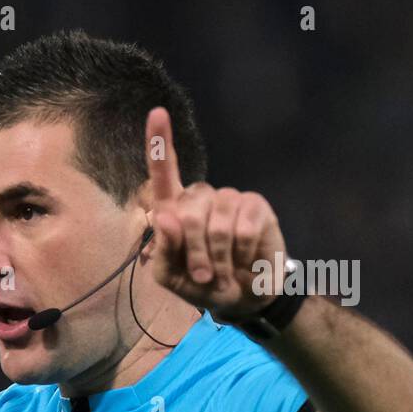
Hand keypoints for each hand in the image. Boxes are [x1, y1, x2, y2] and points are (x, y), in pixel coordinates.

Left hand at [144, 107, 287, 322]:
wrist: (242, 298)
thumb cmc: (201, 284)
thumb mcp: (171, 276)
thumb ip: (162, 250)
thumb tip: (164, 216)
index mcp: (174, 210)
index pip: (164, 174)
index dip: (159, 145)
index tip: (157, 113)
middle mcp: (200, 197)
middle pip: (187, 211)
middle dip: (192, 251)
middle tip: (201, 276)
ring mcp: (229, 198)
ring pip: (216, 223)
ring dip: (217, 257)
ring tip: (221, 272)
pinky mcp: (256, 206)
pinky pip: (243, 229)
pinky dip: (241, 254)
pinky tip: (244, 260)